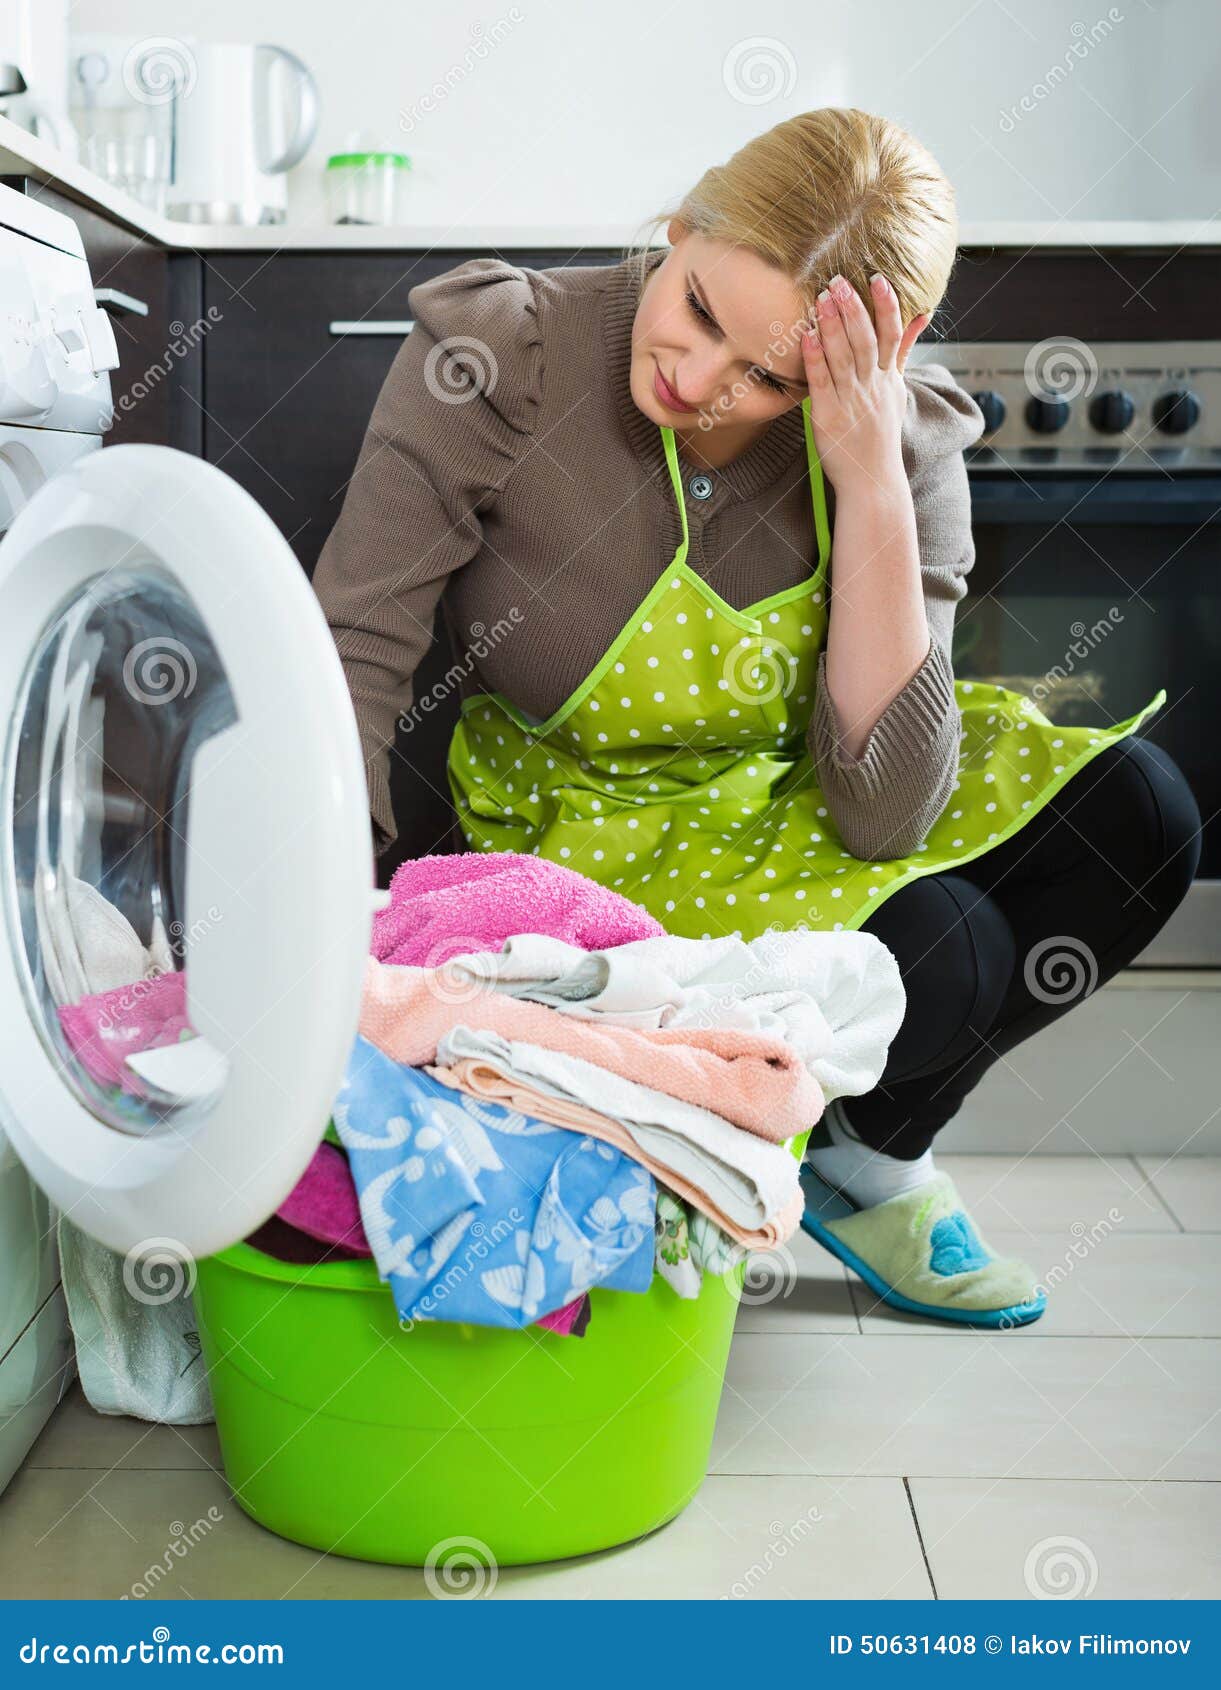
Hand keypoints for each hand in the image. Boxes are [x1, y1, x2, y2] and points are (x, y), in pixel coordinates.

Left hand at [801, 274, 927, 492]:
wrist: (872, 480)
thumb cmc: (880, 433)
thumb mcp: (897, 390)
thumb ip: (905, 351)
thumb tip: (922, 315)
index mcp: (889, 379)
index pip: (892, 336)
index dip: (886, 306)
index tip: (878, 279)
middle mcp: (872, 387)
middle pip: (866, 342)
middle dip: (854, 309)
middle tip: (839, 281)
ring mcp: (851, 402)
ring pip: (844, 358)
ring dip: (833, 326)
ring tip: (822, 298)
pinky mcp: (829, 417)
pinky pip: (822, 383)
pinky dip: (815, 359)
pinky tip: (807, 336)